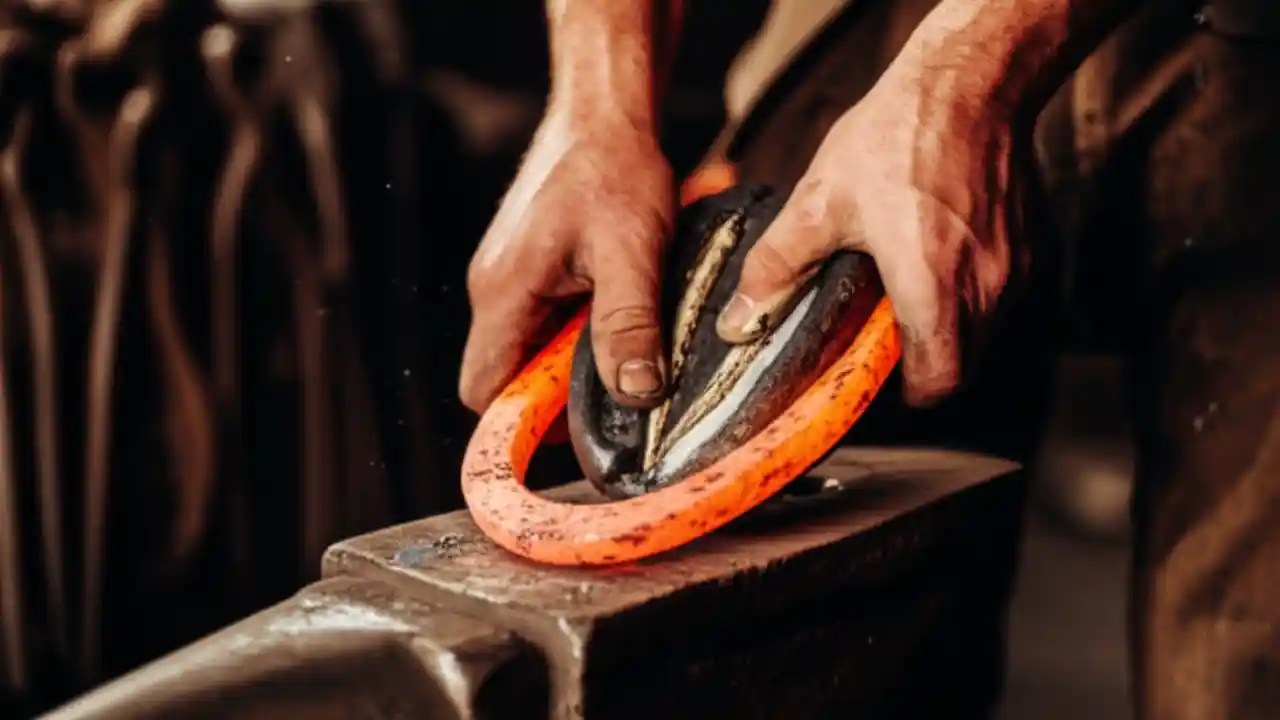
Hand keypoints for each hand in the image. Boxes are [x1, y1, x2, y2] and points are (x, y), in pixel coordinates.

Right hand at [459, 107, 674, 412]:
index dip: (522, 421)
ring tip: (624, 342)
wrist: (605, 111)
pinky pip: (539, 319)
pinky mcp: (526, 265)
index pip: (483, 389)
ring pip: (526, 347)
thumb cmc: (615, 170)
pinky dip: (574, 330)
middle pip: (505, 374)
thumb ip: (630, 326)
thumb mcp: (633, 253)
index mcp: (504, 292)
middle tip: (617, 384)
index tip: (577, 430)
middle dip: (555, 392)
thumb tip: (637, 394)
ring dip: (569, 358)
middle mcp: (492, 288)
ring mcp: (506, 276)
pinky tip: (616, 311)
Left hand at [716, 75, 1029, 405]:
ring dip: (949, 325)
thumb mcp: (820, 203)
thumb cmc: (899, 136)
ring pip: (986, 330)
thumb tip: (740, 320)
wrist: (969, 81)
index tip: (884, 378)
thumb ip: (777, 269)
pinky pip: (1002, 293)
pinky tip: (937, 256)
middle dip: (925, 361)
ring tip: (908, 288)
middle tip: (885, 334)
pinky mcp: (1032, 246)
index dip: (911, 393)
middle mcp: (986, 286)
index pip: (940, 383)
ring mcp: (1016, 267)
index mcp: (933, 287)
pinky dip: (971, 293)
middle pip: (964, 363)